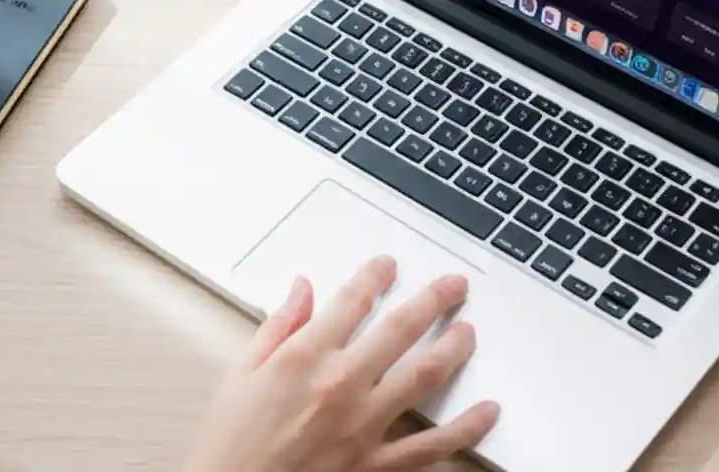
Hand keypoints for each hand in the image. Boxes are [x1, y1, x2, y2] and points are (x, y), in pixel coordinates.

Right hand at [184, 257, 499, 471]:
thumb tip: (303, 290)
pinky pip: (431, 444)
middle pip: (401, 328)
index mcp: (303, 358)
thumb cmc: (230, 445)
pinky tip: (488, 411)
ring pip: (424, 374)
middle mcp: (340, 385)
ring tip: (469, 330)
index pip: (352, 301)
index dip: (375, 276)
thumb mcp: (240, 374)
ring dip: (454, 347)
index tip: (388, 266)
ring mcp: (363, 425)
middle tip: (453, 285)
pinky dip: (466, 428)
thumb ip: (278, 327)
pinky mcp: (375, 464)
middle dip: (433, 299)